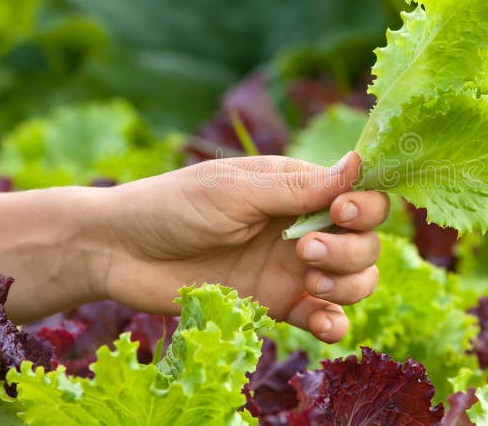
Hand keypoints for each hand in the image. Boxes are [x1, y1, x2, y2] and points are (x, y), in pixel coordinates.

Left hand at [98, 152, 388, 342]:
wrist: (121, 253)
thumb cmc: (174, 206)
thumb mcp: (235, 191)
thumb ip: (297, 187)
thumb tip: (357, 163)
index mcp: (298, 188)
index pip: (360, 194)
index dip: (365, 206)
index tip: (340, 213)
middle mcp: (303, 227)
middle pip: (366, 241)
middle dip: (351, 249)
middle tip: (305, 251)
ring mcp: (292, 269)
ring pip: (355, 280)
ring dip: (348, 284)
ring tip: (308, 281)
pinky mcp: (276, 305)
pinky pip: (323, 317)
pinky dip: (334, 323)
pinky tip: (321, 323)